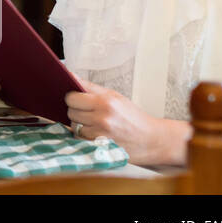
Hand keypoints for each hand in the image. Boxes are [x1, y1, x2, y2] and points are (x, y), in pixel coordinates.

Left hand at [65, 80, 185, 165]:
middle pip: (71, 111)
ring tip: (94, 123)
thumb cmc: (133, 117)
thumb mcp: (115, 97)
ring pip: (74, 125)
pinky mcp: (100, 147)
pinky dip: (83, 136)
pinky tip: (95, 133)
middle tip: (87, 112)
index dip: (72, 97)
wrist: (153, 140)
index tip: (77, 99)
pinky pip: (80, 138)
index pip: (72, 97)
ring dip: (80, 124)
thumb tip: (69, 75)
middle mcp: (102, 118)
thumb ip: (90, 87)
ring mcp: (101, 134)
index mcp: (106, 101)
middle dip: (76, 111)